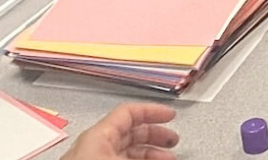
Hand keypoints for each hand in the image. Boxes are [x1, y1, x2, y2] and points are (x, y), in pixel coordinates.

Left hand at [61, 103, 178, 159]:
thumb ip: (148, 159)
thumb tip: (170, 159)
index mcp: (99, 137)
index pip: (128, 113)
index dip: (152, 112)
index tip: (171, 116)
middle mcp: (94, 147)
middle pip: (129, 133)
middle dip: (154, 136)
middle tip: (173, 141)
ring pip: (125, 152)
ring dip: (148, 155)